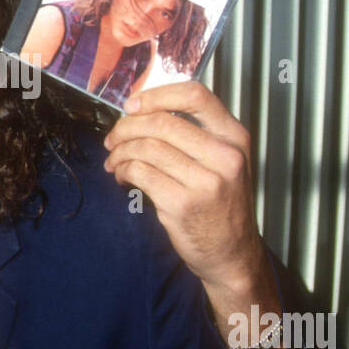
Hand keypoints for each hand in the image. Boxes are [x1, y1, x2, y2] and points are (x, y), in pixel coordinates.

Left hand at [102, 82, 270, 306]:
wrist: (233, 254)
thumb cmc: (222, 204)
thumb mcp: (225, 162)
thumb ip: (195, 134)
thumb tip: (142, 109)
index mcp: (235, 137)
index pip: (196, 95)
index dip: (157, 94)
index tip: (133, 104)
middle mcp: (225, 156)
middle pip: (163, 121)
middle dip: (127, 126)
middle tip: (113, 137)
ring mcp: (205, 181)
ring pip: (147, 147)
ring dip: (121, 151)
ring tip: (115, 160)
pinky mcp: (182, 204)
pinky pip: (140, 173)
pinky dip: (123, 170)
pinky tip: (122, 176)